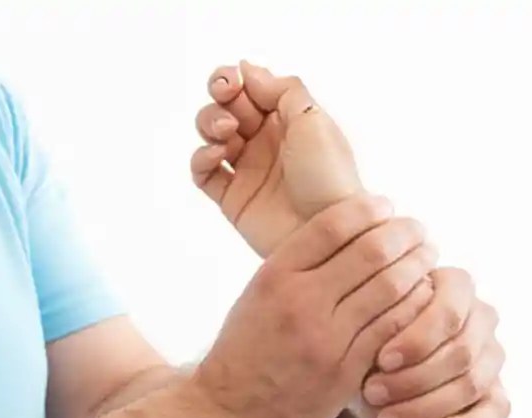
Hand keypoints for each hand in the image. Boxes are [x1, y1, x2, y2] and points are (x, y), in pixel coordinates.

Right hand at [191, 61, 363, 255]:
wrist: (327, 232)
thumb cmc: (329, 178)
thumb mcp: (314, 121)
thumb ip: (282, 90)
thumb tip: (249, 70)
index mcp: (287, 119)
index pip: (250, 87)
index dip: (235, 79)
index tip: (234, 82)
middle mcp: (265, 141)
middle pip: (226, 105)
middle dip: (221, 98)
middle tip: (230, 108)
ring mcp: (247, 169)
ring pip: (210, 134)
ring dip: (210, 123)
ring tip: (227, 134)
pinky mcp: (231, 197)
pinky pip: (203, 172)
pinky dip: (202, 158)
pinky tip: (217, 156)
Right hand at [191, 195, 436, 417]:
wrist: (228, 412)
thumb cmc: (246, 348)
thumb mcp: (258, 294)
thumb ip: (299, 264)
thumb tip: (352, 228)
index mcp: (275, 275)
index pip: (334, 224)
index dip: (370, 209)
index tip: (387, 207)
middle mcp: (300, 302)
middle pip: (372, 251)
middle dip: (405, 235)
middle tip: (420, 231)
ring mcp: (325, 339)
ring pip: (391, 288)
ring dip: (418, 268)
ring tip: (427, 259)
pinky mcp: (345, 372)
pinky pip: (394, 329)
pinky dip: (415, 308)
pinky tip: (422, 298)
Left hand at [361, 268, 510, 417]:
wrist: (377, 373)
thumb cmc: (369, 337)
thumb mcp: (368, 322)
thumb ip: (376, 316)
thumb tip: (368, 321)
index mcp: (455, 285)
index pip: (449, 310)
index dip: (417, 338)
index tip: (381, 361)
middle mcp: (481, 316)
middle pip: (461, 351)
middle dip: (413, 378)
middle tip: (372, 394)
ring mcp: (492, 356)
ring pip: (472, 383)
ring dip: (426, 406)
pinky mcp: (497, 394)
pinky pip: (495, 413)